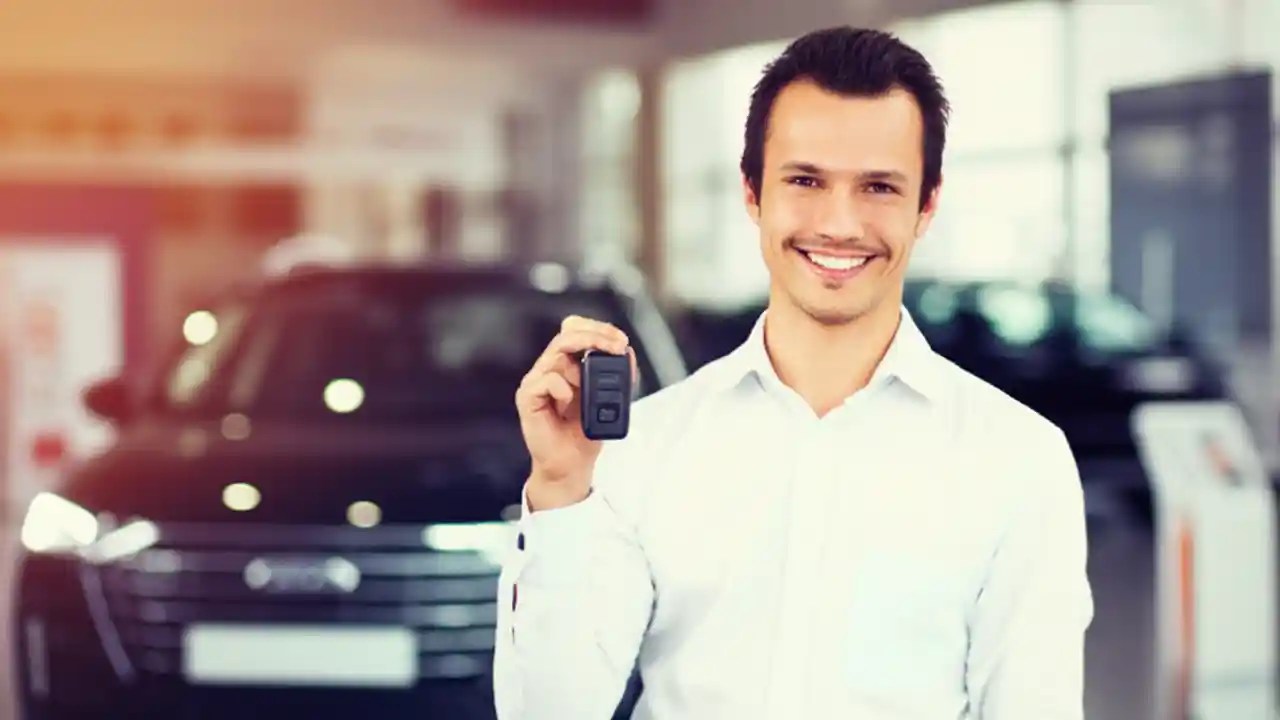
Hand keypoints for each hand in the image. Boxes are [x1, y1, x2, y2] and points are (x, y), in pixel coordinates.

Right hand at [515, 315, 636, 510]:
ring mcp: (537, 381)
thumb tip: (627, 353)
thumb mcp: (609, 401)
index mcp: (567, 364)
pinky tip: (568, 403)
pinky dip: (563, 388)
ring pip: (557, 352)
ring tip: (589, 388)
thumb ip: (617, 376)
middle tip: (616, 345)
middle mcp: (550, 367)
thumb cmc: (584, 433)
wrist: (570, 465)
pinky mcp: (527, 397)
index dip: (598, 328)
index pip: (575, 329)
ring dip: (582, 366)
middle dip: (595, 336)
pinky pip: (546, 379)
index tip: (620, 340)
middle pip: (566, 333)